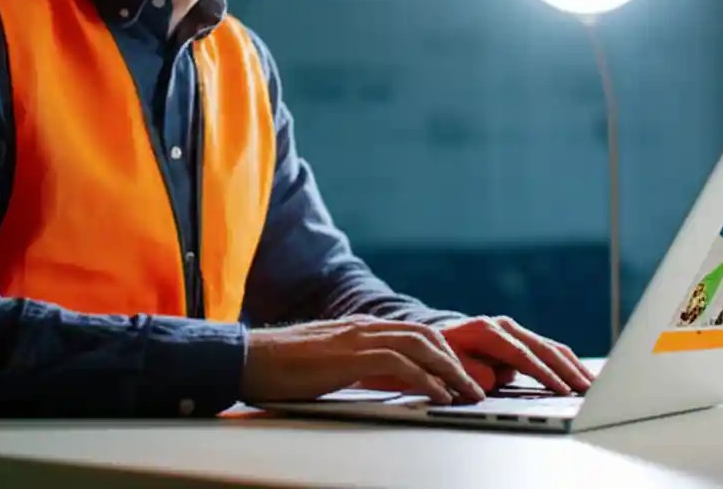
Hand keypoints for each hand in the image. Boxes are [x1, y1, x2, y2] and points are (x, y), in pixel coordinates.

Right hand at [239, 315, 486, 404]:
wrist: (248, 358)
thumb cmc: (282, 365)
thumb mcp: (329, 362)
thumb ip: (356, 364)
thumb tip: (381, 379)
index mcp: (360, 327)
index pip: (414, 332)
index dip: (443, 352)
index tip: (460, 374)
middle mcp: (364, 327)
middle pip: (425, 335)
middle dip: (456, 360)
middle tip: (475, 385)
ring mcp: (357, 338)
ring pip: (420, 345)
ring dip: (450, 370)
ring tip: (467, 392)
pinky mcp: (349, 356)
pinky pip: (400, 364)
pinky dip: (425, 379)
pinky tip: (438, 395)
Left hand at [436, 316, 596, 394]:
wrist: (436, 337)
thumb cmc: (442, 355)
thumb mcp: (447, 365)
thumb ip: (470, 372)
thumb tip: (494, 378)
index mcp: (487, 331)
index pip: (522, 355)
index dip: (544, 373)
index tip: (563, 390)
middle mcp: (504, 326)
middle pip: (543, 348)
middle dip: (568, 370)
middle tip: (590, 389)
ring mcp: (514, 330)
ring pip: (551, 347)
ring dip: (573, 366)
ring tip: (593, 384)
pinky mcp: (520, 338)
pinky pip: (548, 350)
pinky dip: (566, 362)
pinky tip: (581, 375)